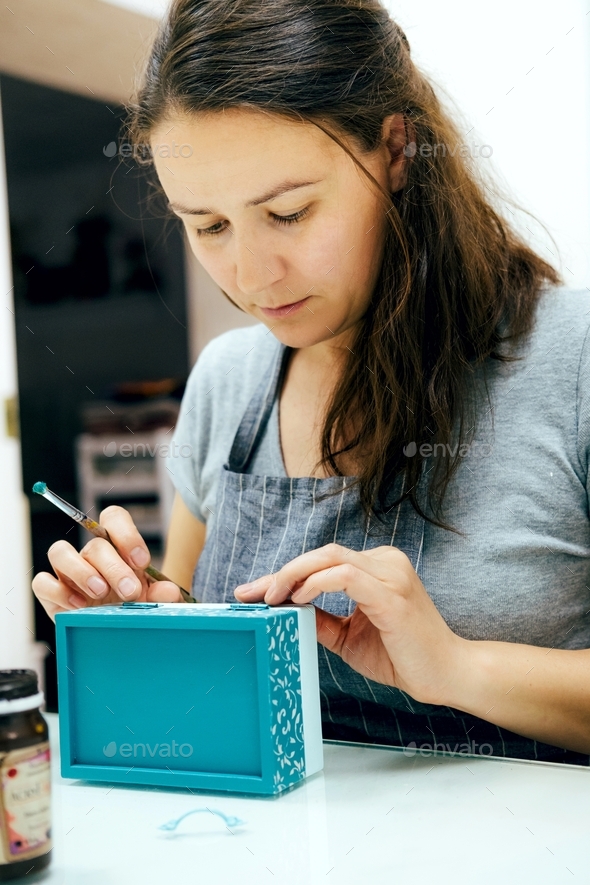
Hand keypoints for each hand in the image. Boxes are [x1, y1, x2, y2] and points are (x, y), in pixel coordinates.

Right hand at [32, 505, 181, 621]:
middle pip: (95, 544)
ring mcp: (67, 571)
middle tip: (130, 591)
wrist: (112, 630)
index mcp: (116, 547)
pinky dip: (59, 592)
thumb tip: (169, 591)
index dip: (127, 535)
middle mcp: (90, 554)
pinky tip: (79, 606)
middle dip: (115, 568)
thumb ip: (162, 595)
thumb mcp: (152, 601)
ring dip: (82, 572)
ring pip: (59, 551)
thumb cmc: (131, 607)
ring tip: (101, 593)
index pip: (113, 518)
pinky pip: (42, 581)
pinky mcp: (50, 592)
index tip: (141, 562)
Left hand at [234, 543, 467, 705]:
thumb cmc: (403, 656)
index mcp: (377, 567)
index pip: (323, 560)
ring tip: (270, 597)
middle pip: (322, 554)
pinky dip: (316, 584)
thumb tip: (286, 611)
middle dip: (281, 572)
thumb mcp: (349, 637)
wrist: (446, 675)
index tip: (253, 591)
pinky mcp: (391, 594)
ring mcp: (390, 575)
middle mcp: (385, 562)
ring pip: (330, 557)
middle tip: (250, 592)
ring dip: (293, 574)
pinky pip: (345, 576)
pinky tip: (299, 598)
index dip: (285, 573)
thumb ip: (322, 619)